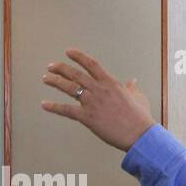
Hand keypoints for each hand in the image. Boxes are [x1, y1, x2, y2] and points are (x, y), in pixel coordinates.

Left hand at [40, 49, 156, 150]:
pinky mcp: (87, 117)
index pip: (91, 64)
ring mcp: (92, 102)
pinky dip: (54, 107)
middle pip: (76, 74)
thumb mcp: (138, 97)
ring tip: (46, 78)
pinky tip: (44, 104)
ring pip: (69, 88)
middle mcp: (99, 89)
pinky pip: (66, 110)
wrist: (139, 134)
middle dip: (61, 68)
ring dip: (55, 81)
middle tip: (51, 66)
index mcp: (111, 83)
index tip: (68, 52)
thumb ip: (132, 88)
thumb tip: (133, 81)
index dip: (78, 56)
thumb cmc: (140, 117)